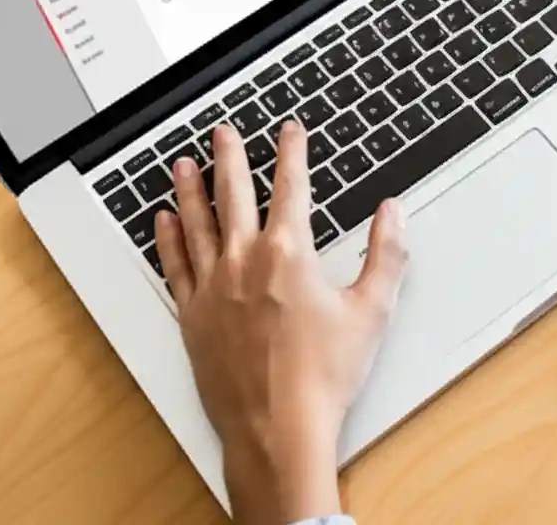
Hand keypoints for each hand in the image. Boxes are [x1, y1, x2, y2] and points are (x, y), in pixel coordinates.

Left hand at [153, 122, 407, 524]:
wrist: (279, 426)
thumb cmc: (324, 375)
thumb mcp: (372, 310)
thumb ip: (386, 255)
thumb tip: (392, 213)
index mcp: (289, 254)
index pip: (291, 188)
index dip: (292, 153)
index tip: (290, 130)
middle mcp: (244, 262)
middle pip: (233, 195)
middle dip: (230, 157)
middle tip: (223, 132)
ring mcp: (212, 289)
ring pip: (196, 224)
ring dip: (190, 190)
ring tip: (183, 164)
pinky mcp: (193, 317)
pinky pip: (175, 267)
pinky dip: (168, 240)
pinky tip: (163, 221)